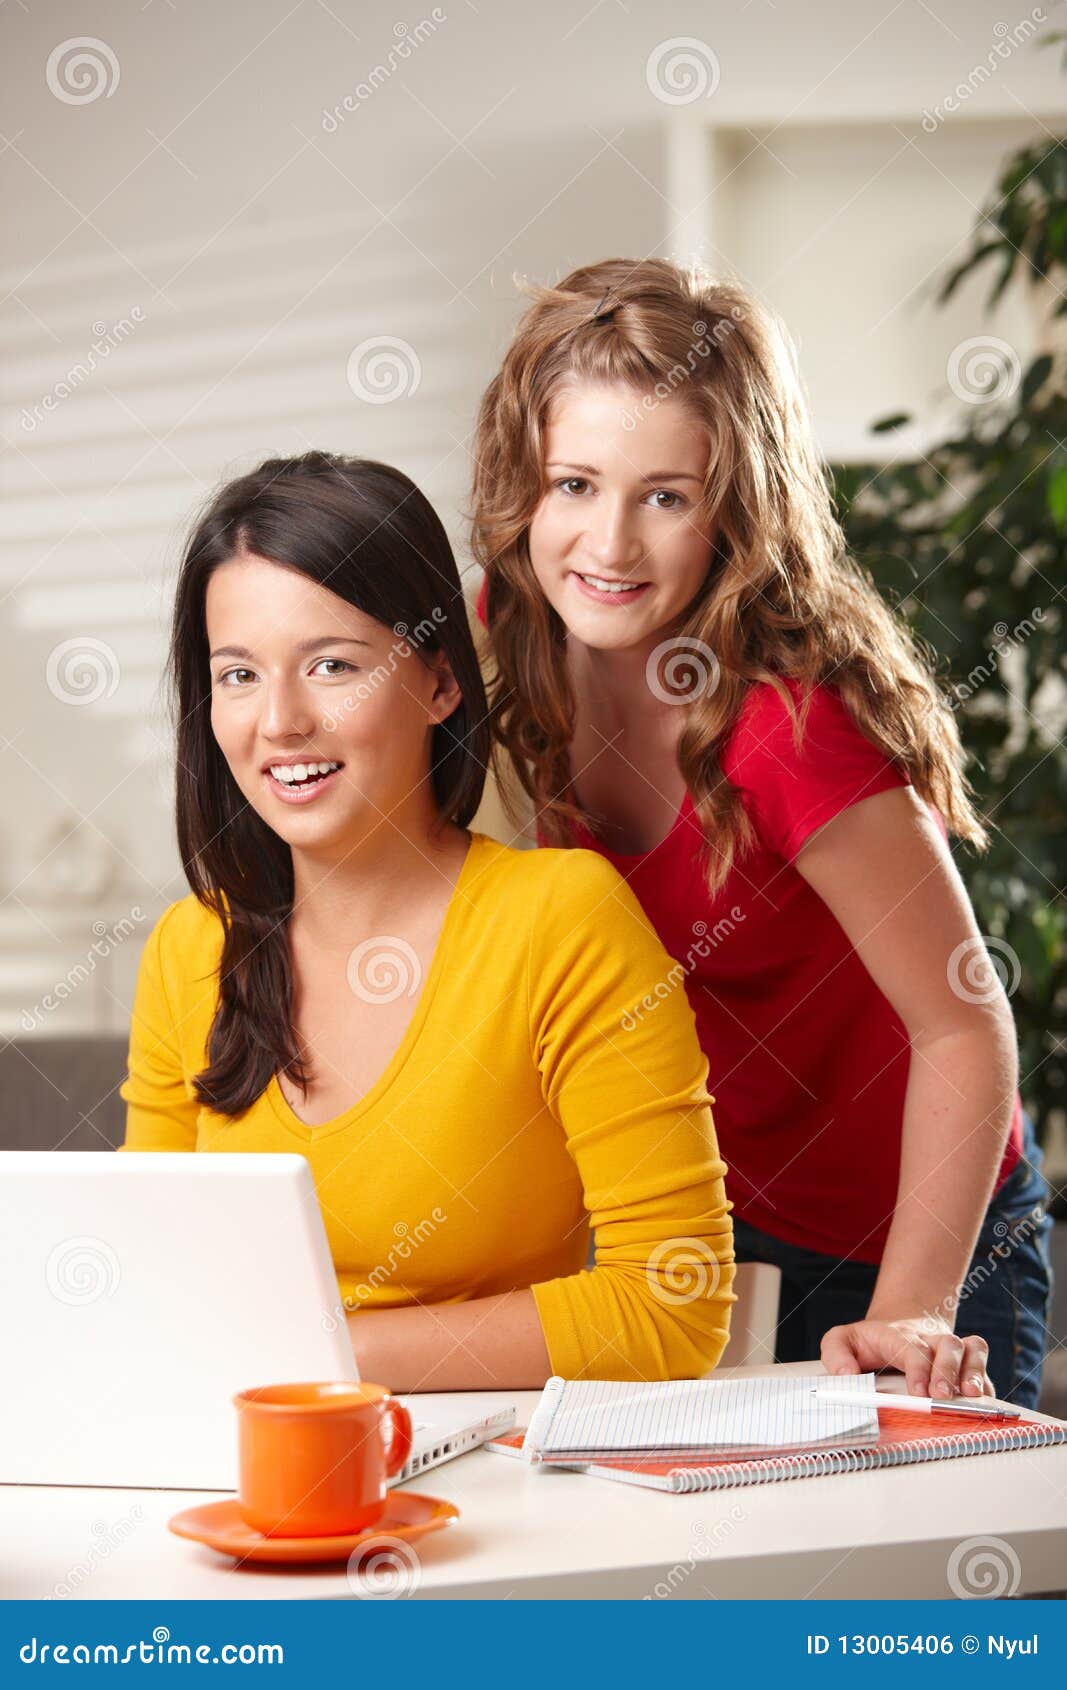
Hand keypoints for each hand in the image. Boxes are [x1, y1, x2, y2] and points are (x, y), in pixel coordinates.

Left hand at [820, 1316, 993, 1397]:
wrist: (897, 1325)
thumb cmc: (869, 1341)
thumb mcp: (842, 1340)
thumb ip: (836, 1353)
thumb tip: (846, 1374)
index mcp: (898, 1336)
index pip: (912, 1348)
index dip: (919, 1368)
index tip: (918, 1392)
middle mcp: (929, 1340)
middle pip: (948, 1344)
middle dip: (948, 1370)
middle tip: (942, 1396)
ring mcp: (949, 1350)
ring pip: (971, 1348)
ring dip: (974, 1371)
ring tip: (972, 1395)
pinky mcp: (963, 1363)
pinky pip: (983, 1366)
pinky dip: (986, 1383)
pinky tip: (983, 1402)